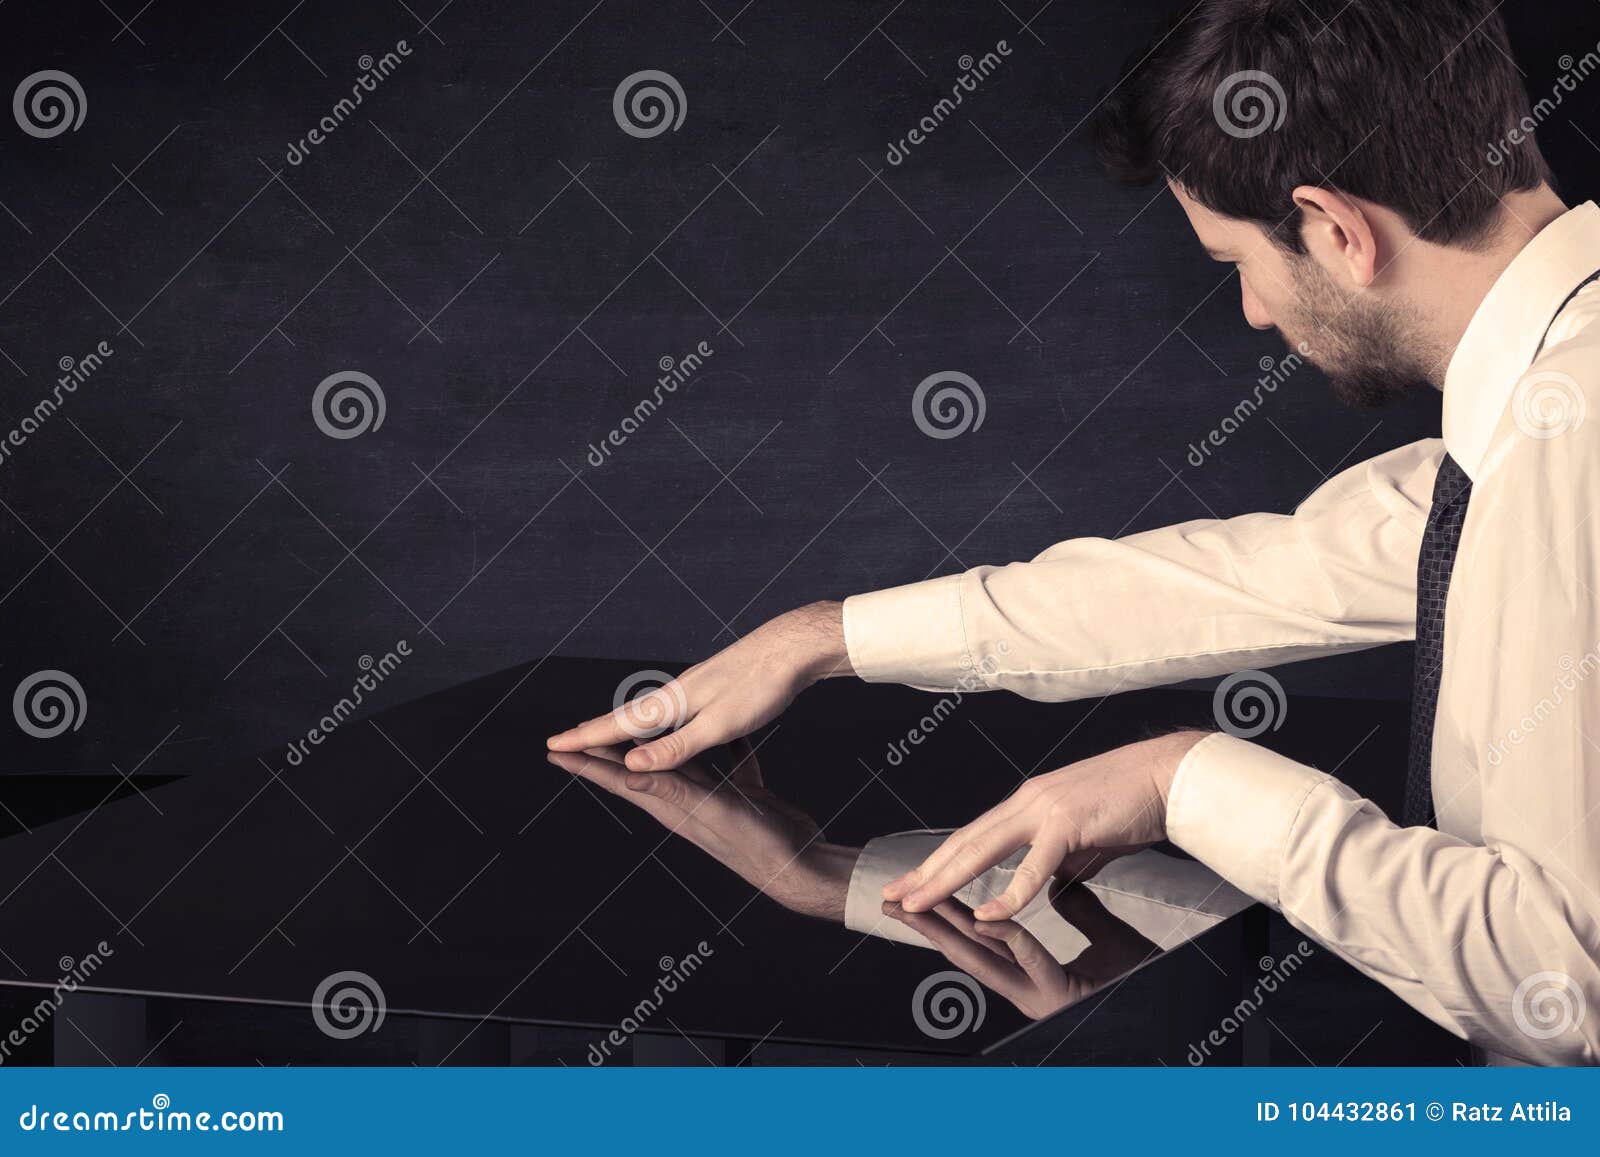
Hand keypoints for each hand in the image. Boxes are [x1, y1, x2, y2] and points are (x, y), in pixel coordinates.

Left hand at [545, 738, 858, 919]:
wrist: (798, 867)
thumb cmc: (756, 845)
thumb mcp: (709, 812)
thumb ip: (670, 791)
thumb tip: (626, 773)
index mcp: (671, 805)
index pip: (618, 780)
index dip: (585, 765)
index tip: (553, 751)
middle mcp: (686, 802)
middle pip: (638, 770)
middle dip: (609, 752)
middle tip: (580, 734)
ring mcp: (713, 800)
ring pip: (678, 764)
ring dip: (656, 746)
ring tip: (638, 728)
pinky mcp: (741, 796)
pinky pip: (728, 763)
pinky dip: (724, 746)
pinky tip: (728, 734)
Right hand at [547, 601, 848, 771]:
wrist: (794, 646)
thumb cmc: (761, 685)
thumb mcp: (720, 724)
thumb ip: (676, 747)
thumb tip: (631, 762)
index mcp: (674, 703)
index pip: (619, 726)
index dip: (585, 739)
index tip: (552, 744)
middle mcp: (678, 692)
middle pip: (628, 717)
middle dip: (595, 732)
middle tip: (564, 740)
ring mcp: (697, 688)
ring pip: (651, 713)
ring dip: (626, 727)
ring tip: (608, 735)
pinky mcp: (716, 687)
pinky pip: (675, 710)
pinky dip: (660, 722)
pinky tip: (672, 722)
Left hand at [882, 731, 1208, 919]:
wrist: (1170, 777)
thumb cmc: (1134, 804)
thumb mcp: (1089, 837)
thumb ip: (1066, 860)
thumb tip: (1055, 884)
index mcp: (1028, 804)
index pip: (972, 837)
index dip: (939, 861)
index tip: (913, 882)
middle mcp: (1027, 802)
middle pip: (964, 842)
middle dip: (925, 872)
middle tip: (892, 895)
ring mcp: (1044, 810)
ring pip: (982, 850)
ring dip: (945, 879)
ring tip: (916, 902)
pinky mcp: (1068, 824)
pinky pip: (1032, 866)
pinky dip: (1008, 892)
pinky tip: (988, 912)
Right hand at [882, 884, 1158, 1019]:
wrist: (1175, 1009)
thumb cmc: (1145, 974)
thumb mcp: (1110, 938)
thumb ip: (1081, 910)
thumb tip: (1060, 882)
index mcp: (1033, 974)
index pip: (979, 935)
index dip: (949, 910)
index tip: (921, 883)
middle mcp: (1029, 986)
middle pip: (969, 948)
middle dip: (929, 919)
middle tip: (893, 898)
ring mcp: (1042, 997)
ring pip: (988, 959)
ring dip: (952, 928)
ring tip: (921, 904)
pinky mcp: (1061, 1001)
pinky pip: (1030, 965)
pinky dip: (1007, 940)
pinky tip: (987, 920)